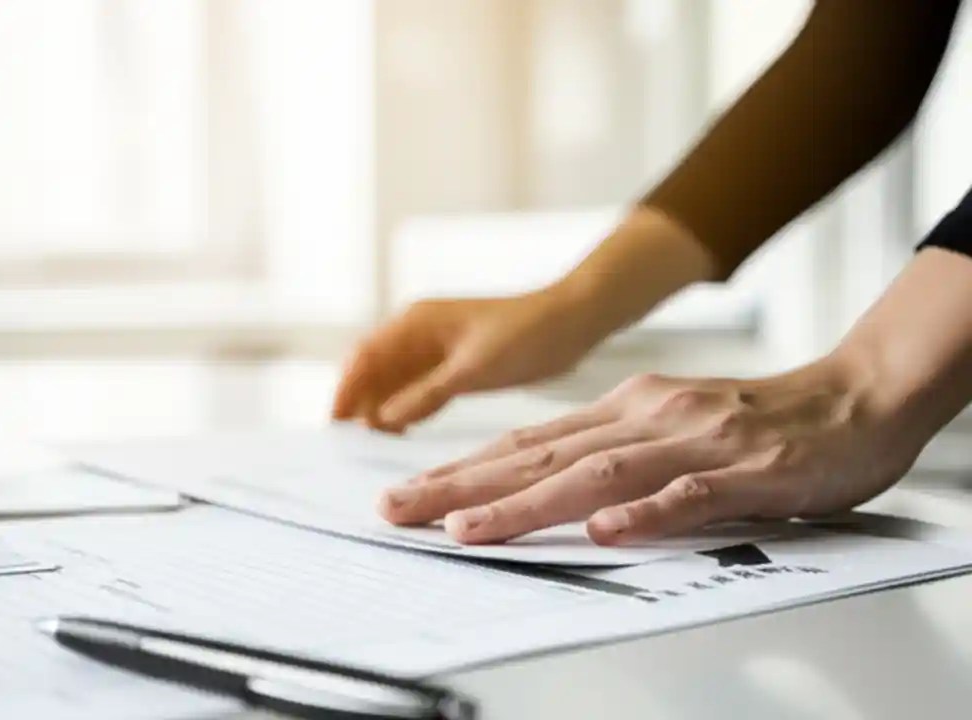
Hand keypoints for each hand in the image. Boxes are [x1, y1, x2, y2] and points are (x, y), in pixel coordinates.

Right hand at [331, 286, 605, 432]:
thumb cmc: (523, 336)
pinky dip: (404, 409)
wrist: (570, 322)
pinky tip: (399, 433)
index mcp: (415, 322)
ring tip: (367, 445)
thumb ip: (424, 394)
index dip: (345, 389)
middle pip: (372, 370)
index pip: (364, 356)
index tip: (334, 424)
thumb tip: (381, 420)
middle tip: (345, 445)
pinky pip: (416, 389)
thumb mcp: (471, 369)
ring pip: (392, 382)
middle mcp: (418, 333)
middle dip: (357, 403)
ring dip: (379, 409)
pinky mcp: (453, 364)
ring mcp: (435, 348)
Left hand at [377, 355, 928, 545]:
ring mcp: (694, 442)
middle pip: (539, 456)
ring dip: (526, 504)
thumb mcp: (667, 423)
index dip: (462, 469)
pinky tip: (604, 531)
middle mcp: (646, 417)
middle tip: (400, 511)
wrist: (854, 397)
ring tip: (468, 529)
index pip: (527, 442)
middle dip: (461, 487)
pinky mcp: (747, 470)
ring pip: (596, 474)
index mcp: (624, 409)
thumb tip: (538, 477)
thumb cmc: (756, 420)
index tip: (408, 493)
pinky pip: (691, 495)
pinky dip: (645, 513)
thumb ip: (609, 448)